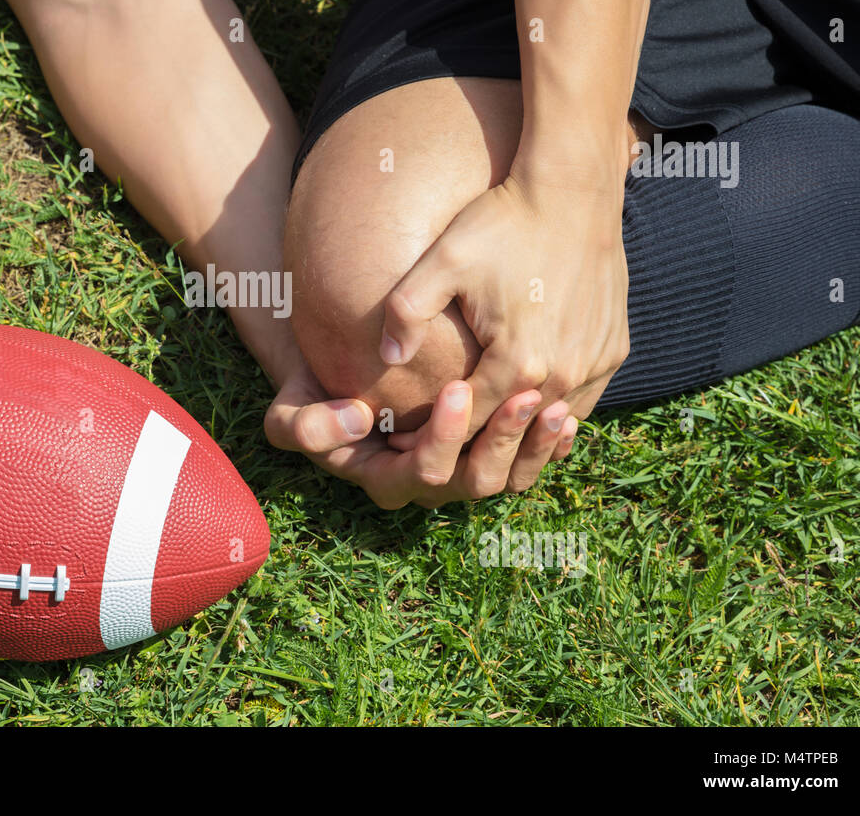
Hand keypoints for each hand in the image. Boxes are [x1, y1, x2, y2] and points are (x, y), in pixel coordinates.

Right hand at [264, 357, 579, 508]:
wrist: (343, 372)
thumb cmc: (316, 390)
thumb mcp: (292, 409)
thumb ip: (306, 426)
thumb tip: (357, 420)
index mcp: (387, 480)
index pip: (423, 471)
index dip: (444, 438)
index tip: (455, 389)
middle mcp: (430, 486)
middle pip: (476, 481)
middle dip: (501, 440)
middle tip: (523, 397)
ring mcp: (462, 474)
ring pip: (510, 477)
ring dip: (534, 446)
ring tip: (552, 406)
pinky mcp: (489, 456)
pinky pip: (528, 464)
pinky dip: (550, 446)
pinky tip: (567, 417)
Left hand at [379, 156, 629, 438]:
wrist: (572, 190)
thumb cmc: (503, 224)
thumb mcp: (443, 262)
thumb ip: (406, 312)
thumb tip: (386, 361)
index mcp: (518, 362)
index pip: (470, 426)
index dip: (435, 439)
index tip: (407, 446)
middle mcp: (565, 374)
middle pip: (514, 436)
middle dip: (477, 447)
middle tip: (442, 451)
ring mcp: (596, 365)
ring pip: (552, 428)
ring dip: (519, 434)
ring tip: (482, 436)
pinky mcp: (615, 351)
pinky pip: (582, 401)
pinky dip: (554, 411)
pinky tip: (524, 406)